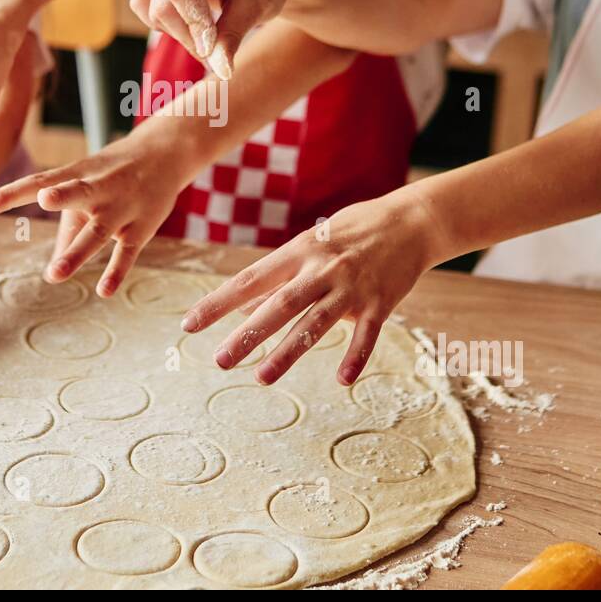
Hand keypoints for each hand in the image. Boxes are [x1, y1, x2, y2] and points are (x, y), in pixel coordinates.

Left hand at [0, 132, 195, 296]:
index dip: (14, 193)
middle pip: (77, 192)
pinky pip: (128, 251)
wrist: (166, 153)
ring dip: (78, 251)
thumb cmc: (115, 174)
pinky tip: (103, 291)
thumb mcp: (87, 189)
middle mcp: (98, 188)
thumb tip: (51, 269)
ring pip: (99, 230)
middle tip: (43, 201)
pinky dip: (116, 271)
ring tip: (55, 274)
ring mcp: (121, 208)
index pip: (41, 182)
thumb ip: (69, 228)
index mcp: (76, 174)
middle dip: (61, 197)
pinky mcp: (142, 227)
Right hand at [129, 0, 308, 79]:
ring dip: (176, 31)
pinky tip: (193, 22)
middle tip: (216, 50)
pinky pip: (144, 5)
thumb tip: (221, 72)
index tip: (212, 51)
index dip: (191, 27)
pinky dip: (165, 23)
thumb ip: (231, 39)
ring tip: (208, 33)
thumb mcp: (254, 12)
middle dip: (187, 36)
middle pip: (161, 5)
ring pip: (150, 8)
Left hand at [178, 189, 448, 386]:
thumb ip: (282, 276)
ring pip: (315, 323)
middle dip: (247, 334)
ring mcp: (351, 286)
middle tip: (220, 360)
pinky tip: (343, 380)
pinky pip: (366, 334)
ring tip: (262, 377)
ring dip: (288, 352)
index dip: (218, 303)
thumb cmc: (352, 232)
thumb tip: (246, 307)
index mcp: (298, 252)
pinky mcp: (380, 302)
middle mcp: (321, 269)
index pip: (250, 280)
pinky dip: (355, 357)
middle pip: (278, 305)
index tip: (190, 325)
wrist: (410, 221)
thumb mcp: (311, 244)